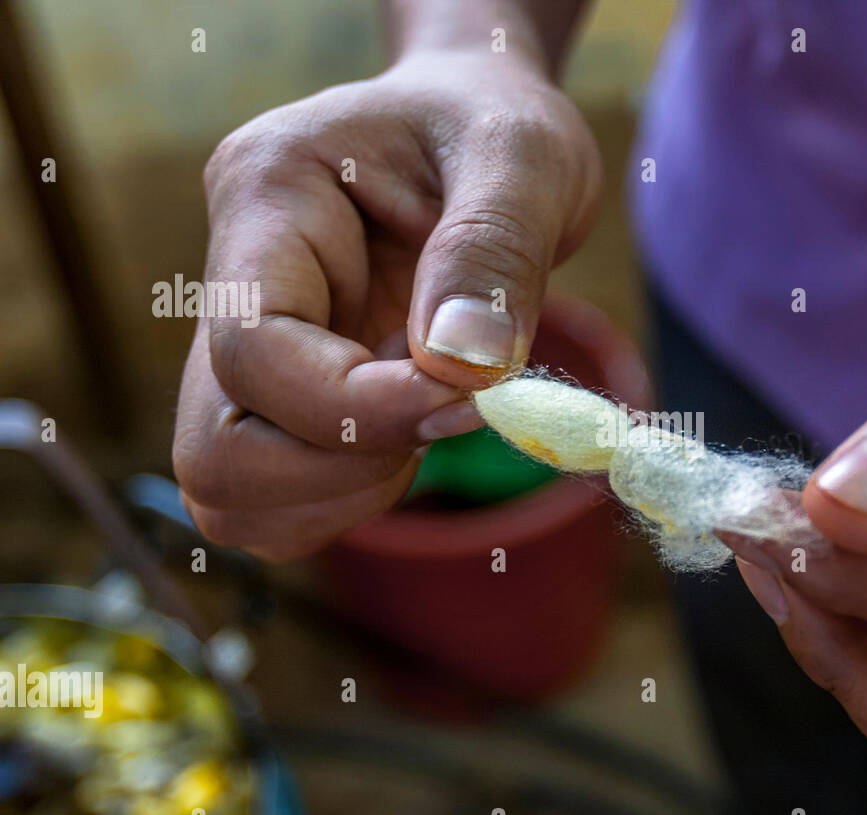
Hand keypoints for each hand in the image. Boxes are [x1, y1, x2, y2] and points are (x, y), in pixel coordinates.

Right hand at [172, 48, 599, 558]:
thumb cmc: (492, 129)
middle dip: (342, 467)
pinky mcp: (279, 399)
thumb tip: (464, 367)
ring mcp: (246, 350)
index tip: (464, 401)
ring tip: (432, 417)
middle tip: (444, 415)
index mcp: (267, 197)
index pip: (254, 350)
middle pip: (214, 451)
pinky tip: (411, 435)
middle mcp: (232, 281)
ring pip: (233, 494)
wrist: (474, 134)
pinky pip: (279, 502)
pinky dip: (349, 498)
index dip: (355, 410)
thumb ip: (492, 251)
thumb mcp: (522, 158)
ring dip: (347, 492)